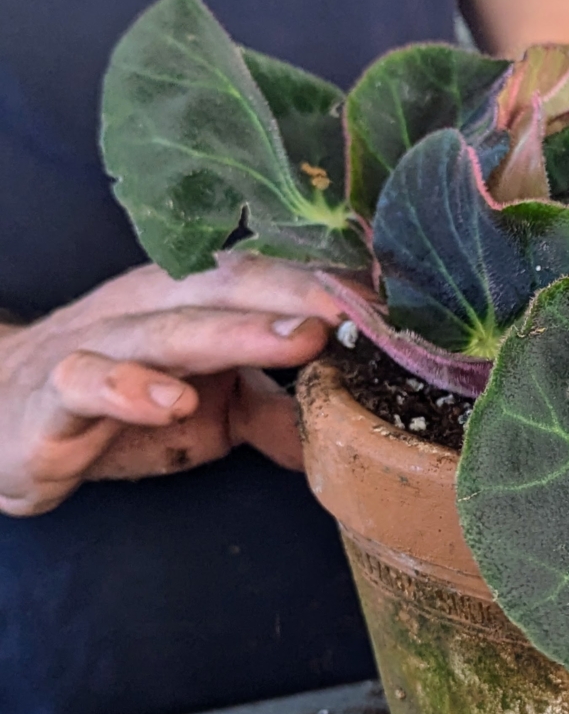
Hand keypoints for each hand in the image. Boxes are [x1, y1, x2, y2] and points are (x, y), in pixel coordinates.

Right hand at [0, 252, 344, 515]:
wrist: (2, 419)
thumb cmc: (117, 405)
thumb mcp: (210, 414)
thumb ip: (274, 415)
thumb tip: (347, 434)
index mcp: (188, 302)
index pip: (260, 279)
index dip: (319, 283)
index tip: (385, 292)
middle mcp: (147, 309)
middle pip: (224, 290)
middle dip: (294, 295)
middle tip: (356, 306)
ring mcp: (98, 346)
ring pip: (168, 331)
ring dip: (236, 334)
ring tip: (297, 343)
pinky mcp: (54, 395)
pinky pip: (89, 382)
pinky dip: (128, 389)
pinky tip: (171, 402)